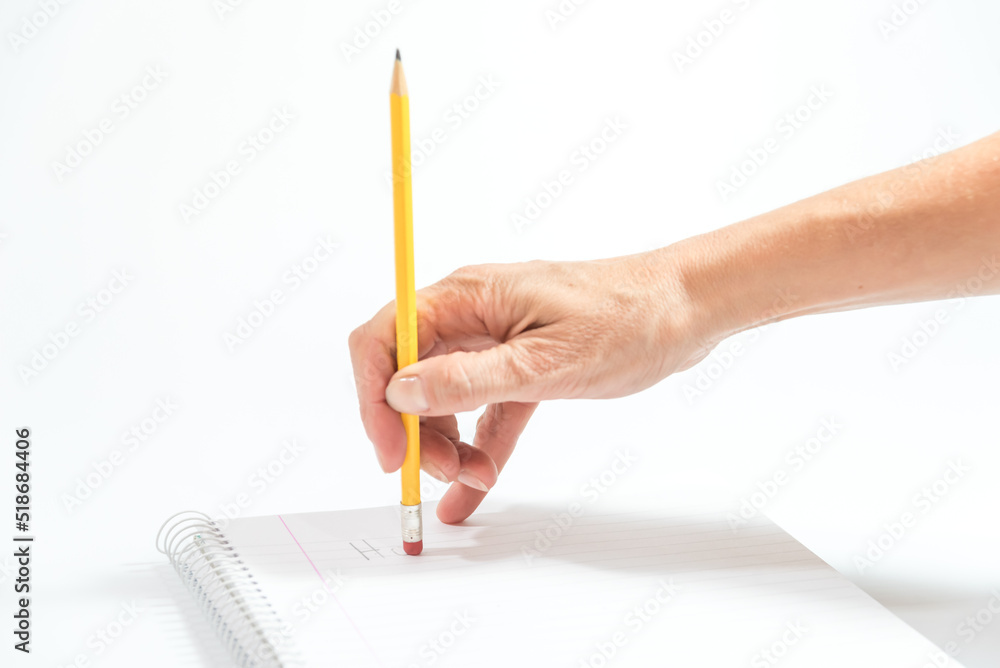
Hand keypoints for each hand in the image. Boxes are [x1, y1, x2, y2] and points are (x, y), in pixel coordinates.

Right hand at [348, 249, 716, 522]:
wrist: (686, 310)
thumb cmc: (627, 320)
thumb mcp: (545, 361)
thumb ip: (469, 380)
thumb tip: (401, 392)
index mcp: (468, 297)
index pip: (384, 338)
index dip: (374, 397)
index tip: (391, 449)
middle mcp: (472, 314)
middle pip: (409, 375)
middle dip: (417, 432)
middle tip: (443, 474)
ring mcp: (496, 339)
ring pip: (444, 398)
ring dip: (449, 445)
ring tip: (476, 479)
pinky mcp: (521, 364)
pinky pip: (484, 410)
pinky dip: (477, 446)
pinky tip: (475, 486)